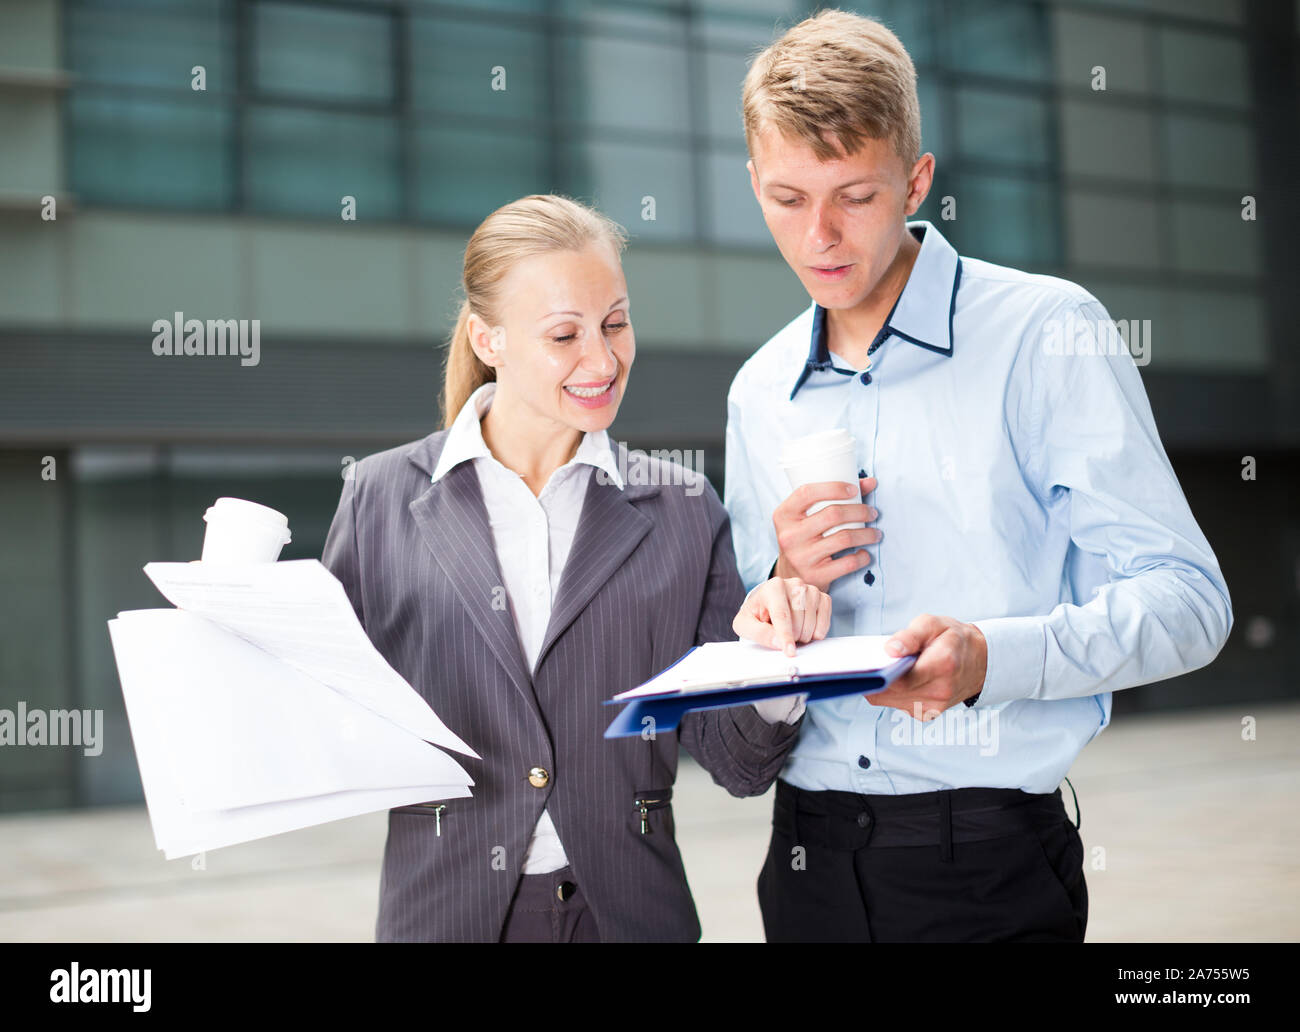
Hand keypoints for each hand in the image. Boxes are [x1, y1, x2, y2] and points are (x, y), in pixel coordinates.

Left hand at [733, 576, 831, 656]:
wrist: (770, 603)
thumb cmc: (757, 614)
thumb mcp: (745, 624)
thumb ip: (758, 633)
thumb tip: (778, 643)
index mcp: (774, 586)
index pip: (782, 614)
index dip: (785, 636)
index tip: (789, 652)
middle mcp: (795, 584)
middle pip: (798, 621)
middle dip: (792, 636)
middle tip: (782, 636)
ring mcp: (811, 590)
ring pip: (812, 623)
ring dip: (803, 636)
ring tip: (792, 631)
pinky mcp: (823, 598)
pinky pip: (825, 622)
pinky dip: (816, 633)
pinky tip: (806, 629)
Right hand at [773, 477, 878, 592]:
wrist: (791, 575)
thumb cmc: (804, 538)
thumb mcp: (807, 517)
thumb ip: (834, 497)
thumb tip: (870, 482)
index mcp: (784, 515)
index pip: (807, 492)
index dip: (834, 488)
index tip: (854, 490)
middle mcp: (789, 535)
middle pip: (832, 514)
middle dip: (860, 511)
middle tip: (872, 513)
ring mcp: (801, 557)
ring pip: (844, 538)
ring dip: (866, 534)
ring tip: (875, 533)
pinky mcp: (814, 575)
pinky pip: (847, 563)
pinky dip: (862, 557)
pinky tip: (865, 554)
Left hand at [865, 613, 986, 718]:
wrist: (979, 661)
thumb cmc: (953, 639)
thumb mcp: (932, 624)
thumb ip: (910, 635)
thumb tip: (890, 650)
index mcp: (942, 665)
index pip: (900, 679)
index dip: (878, 673)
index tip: (866, 664)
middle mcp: (939, 691)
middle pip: (890, 693)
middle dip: (877, 678)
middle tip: (873, 662)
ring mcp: (934, 707)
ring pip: (889, 701)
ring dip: (883, 686)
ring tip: (889, 668)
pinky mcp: (927, 714)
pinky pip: (896, 706)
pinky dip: (891, 693)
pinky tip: (897, 679)